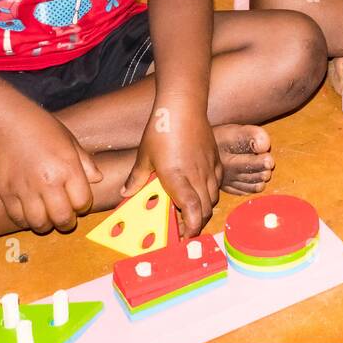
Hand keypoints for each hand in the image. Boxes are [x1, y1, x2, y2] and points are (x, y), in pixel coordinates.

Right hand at [0, 112, 101, 234]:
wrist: (9, 123)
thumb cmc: (43, 129)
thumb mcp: (71, 141)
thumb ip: (85, 163)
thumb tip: (98, 179)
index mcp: (68, 168)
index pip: (82, 202)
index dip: (83, 207)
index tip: (80, 204)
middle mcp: (48, 181)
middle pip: (62, 218)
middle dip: (67, 222)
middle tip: (66, 218)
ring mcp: (26, 189)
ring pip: (39, 223)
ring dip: (46, 225)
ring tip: (48, 218)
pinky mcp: (7, 193)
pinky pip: (18, 218)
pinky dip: (26, 221)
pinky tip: (30, 213)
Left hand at [124, 101, 220, 238]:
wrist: (183, 106)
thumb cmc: (161, 130)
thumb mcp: (144, 155)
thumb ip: (137, 178)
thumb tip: (125, 194)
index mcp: (177, 179)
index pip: (193, 211)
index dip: (191, 228)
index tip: (184, 236)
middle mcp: (197, 176)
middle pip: (205, 209)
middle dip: (196, 222)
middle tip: (184, 227)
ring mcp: (209, 167)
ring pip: (213, 197)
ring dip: (203, 207)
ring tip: (190, 208)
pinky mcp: (215, 158)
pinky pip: (217, 181)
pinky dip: (210, 191)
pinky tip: (199, 187)